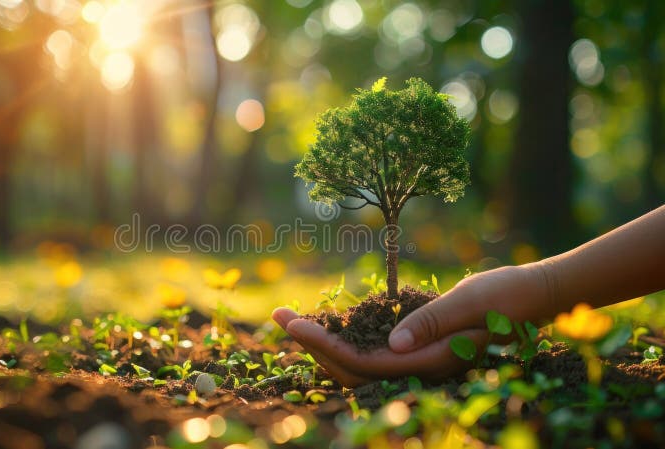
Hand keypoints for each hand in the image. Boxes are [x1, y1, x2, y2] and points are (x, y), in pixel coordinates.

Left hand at [272, 265, 549, 386]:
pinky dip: (346, 339)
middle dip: (312, 345)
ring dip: (324, 344)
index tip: (291, 324)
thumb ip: (432, 323)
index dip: (323, 345)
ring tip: (293, 320)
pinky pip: (374, 351)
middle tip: (279, 316)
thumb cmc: (506, 295)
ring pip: (360, 364)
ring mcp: (419, 360)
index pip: (364, 362)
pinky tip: (330, 322)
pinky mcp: (420, 348)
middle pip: (353, 369)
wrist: (536, 296)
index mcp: (431, 361)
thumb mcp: (469, 302)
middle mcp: (420, 367)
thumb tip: (394, 345)